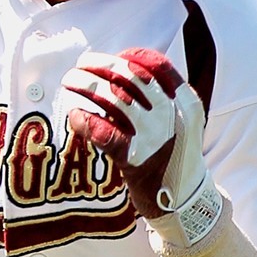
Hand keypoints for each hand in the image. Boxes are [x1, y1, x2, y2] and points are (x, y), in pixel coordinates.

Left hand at [62, 48, 220, 248]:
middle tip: (81, 64)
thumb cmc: (176, 153)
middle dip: (100, 65)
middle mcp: (172, 115)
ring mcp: (153, 136)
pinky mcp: (133, 159)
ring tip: (70, 81)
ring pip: (113, 99)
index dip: (131, 56)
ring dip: (86, 85)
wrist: (186, 200)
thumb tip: (123, 67)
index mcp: (186, 101)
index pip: (157, 65)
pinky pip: (102, 132)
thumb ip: (160, 96)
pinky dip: (85, 120)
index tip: (113, 56)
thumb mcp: (182, 119)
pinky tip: (75, 115)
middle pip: (130, 77)